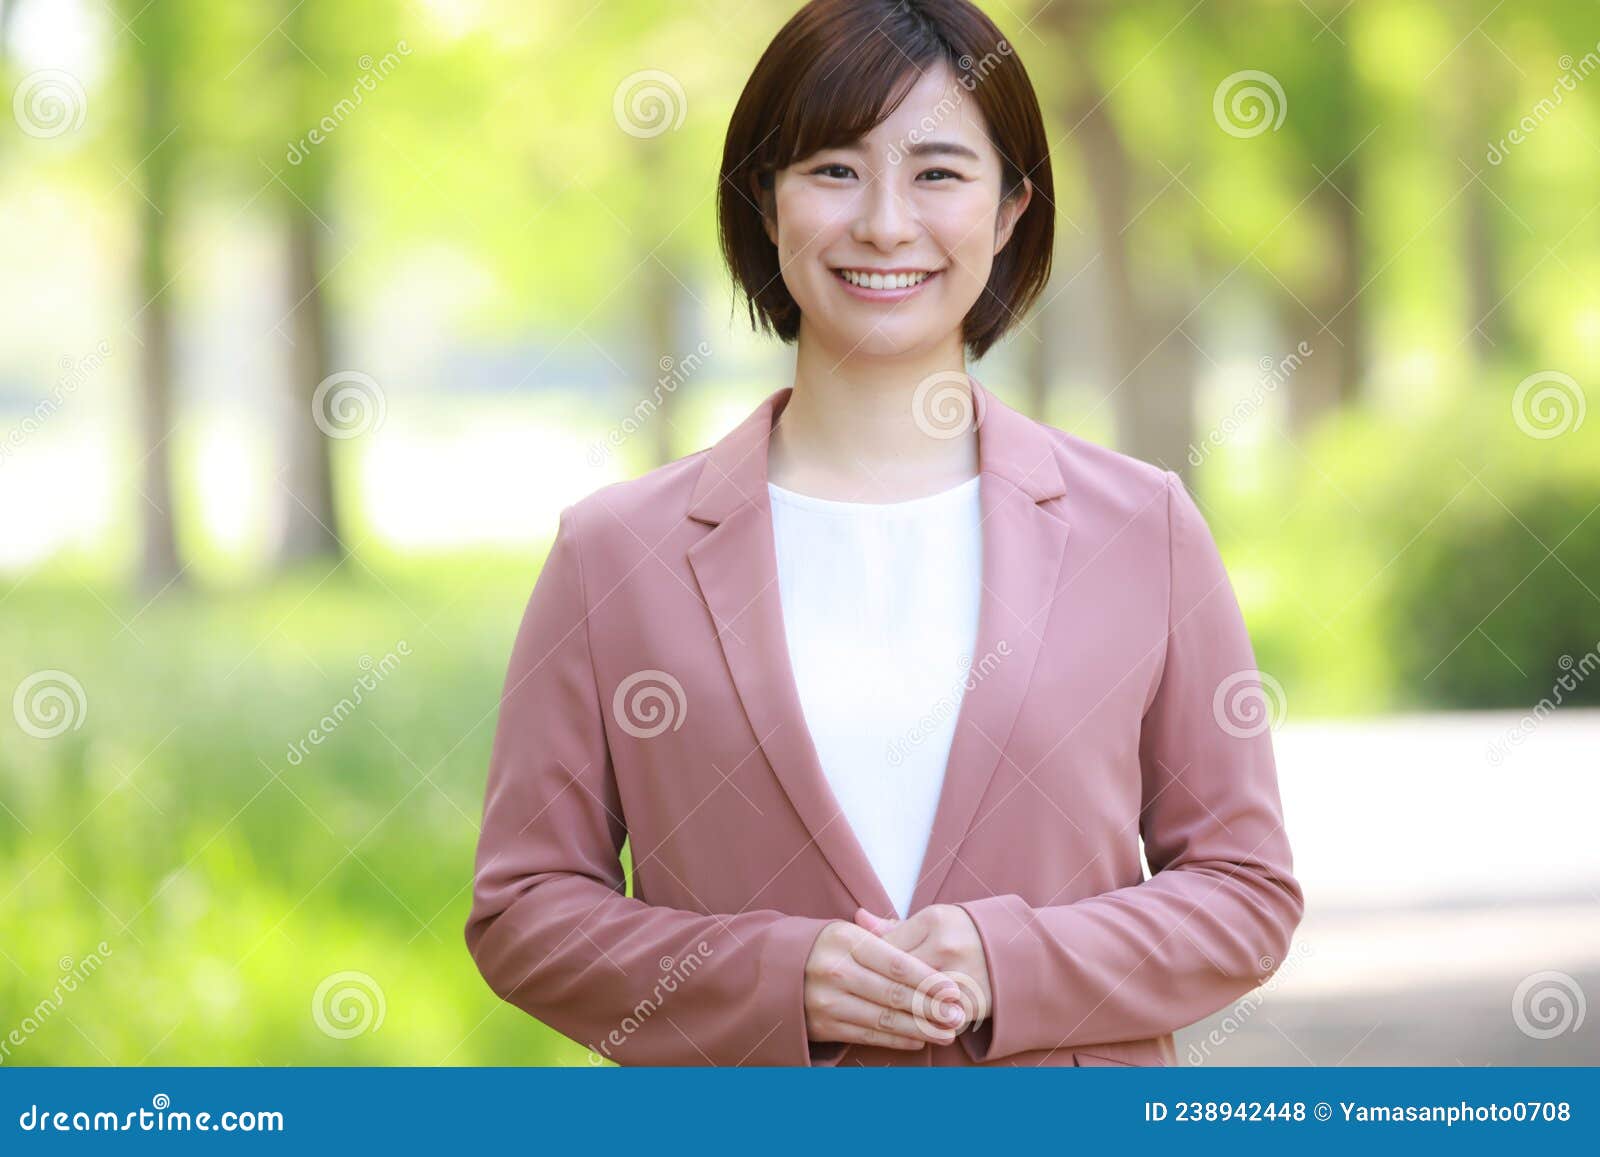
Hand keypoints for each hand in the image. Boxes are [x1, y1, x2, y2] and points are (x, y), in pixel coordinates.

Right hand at [803, 919, 969, 1049]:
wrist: (777, 968)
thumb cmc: (828, 948)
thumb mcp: (850, 933)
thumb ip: (888, 939)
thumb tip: (931, 950)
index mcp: (845, 940)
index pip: (896, 962)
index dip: (928, 978)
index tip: (953, 989)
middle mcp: (835, 970)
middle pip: (893, 994)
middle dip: (930, 1007)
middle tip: (957, 1015)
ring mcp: (826, 1000)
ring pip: (883, 1018)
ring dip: (919, 1028)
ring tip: (947, 1032)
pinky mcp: (823, 1025)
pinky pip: (868, 1034)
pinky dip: (896, 1039)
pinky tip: (919, 1038)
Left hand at [853, 904, 992, 1031]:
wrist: (1022, 952)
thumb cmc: (969, 933)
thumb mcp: (936, 921)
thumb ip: (895, 926)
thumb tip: (858, 918)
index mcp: (934, 920)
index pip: (886, 946)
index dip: (868, 964)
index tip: (858, 974)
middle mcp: (946, 947)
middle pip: (895, 976)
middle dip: (875, 990)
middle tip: (858, 999)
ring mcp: (960, 977)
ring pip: (912, 1001)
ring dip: (895, 1012)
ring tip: (878, 1016)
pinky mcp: (971, 1004)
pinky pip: (935, 1020)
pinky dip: (922, 1025)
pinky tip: (909, 1028)